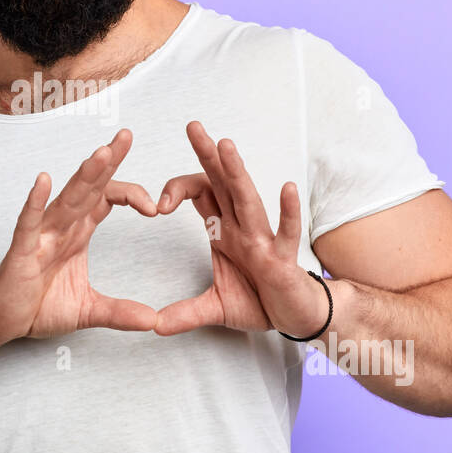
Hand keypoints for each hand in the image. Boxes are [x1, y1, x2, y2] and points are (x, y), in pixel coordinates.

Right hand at [0, 128, 159, 346]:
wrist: (1, 323)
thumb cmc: (38, 308)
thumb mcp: (88, 310)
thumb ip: (120, 313)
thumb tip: (154, 322)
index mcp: (77, 232)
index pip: (106, 198)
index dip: (130, 194)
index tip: (156, 206)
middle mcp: (61, 226)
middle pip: (88, 187)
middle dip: (107, 161)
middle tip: (126, 136)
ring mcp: (40, 235)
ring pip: (65, 199)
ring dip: (83, 176)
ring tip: (101, 153)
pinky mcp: (21, 250)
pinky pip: (29, 223)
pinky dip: (36, 202)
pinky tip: (44, 181)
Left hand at [153, 121, 328, 337]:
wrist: (297, 316)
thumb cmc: (262, 301)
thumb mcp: (216, 308)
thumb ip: (185, 313)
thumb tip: (154, 326)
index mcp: (225, 230)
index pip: (201, 194)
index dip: (178, 191)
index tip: (156, 205)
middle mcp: (244, 227)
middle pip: (222, 184)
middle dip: (208, 155)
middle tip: (193, 126)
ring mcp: (265, 240)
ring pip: (249, 200)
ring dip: (237, 173)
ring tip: (226, 146)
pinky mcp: (284, 259)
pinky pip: (287, 232)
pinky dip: (288, 212)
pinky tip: (287, 188)